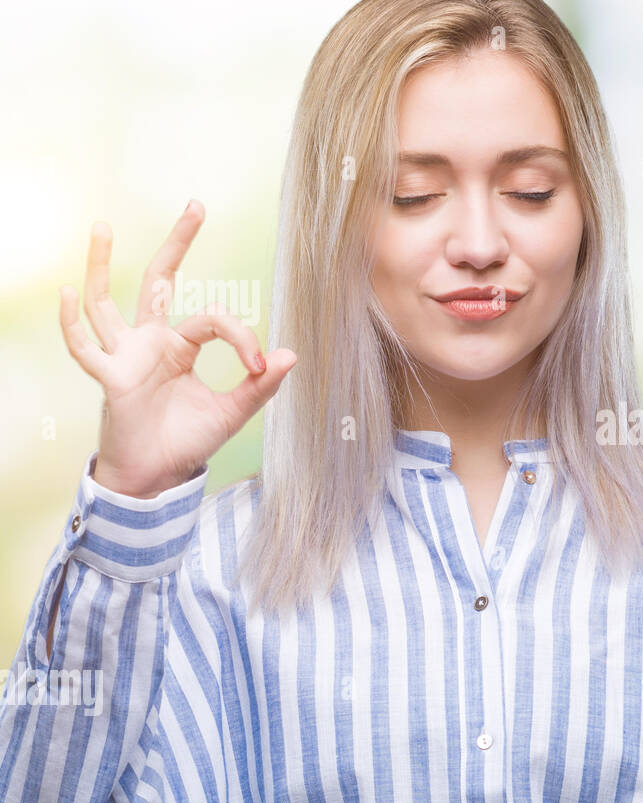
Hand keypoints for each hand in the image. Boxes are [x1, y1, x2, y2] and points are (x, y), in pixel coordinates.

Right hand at [59, 200, 296, 498]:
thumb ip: (260, 385)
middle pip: (160, 281)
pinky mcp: (110, 378)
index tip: (261, 363)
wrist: (159, 475)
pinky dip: (72, 322)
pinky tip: (69, 292)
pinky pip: (85, 347)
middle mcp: (152, 342)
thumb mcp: (233, 412)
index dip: (242, 335)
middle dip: (177, 244)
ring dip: (103, 265)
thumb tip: (291, 355)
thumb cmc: (188, 440)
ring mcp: (126, 356)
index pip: (214, 319)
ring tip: (103, 226)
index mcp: (182, 346)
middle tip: (196, 205)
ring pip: (108, 302)